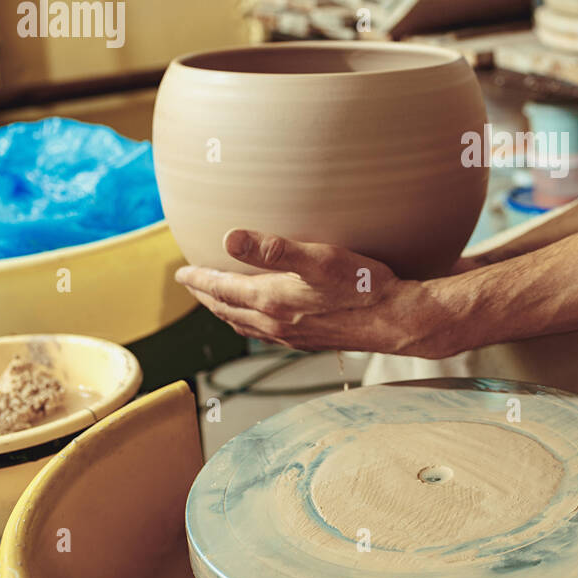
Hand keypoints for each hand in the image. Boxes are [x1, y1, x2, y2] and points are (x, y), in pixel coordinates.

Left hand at [175, 229, 444, 355]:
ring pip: (246, 325)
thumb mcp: (319, 258)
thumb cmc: (363, 286)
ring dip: (227, 311)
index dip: (198, 279)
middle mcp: (276, 324)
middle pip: (228, 310)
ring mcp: (293, 336)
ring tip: (219, 300)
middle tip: (193, 283)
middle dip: (207, 296)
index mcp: (271, 302)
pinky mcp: (311, 340)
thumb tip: (229, 238)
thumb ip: (274, 248)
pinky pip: (267, 333)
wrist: (397, 320)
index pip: (221, 290)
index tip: (180, 271)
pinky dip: (251, 322)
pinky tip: (264, 317)